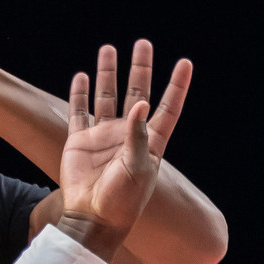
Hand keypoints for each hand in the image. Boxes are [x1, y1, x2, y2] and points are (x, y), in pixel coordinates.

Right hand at [55, 41, 191, 257]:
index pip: (167, 107)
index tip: (185, 63)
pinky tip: (82, 76)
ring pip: (107, 96)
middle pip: (137, 92)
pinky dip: (79, 93)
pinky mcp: (80, 141)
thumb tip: (141, 102)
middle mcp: (128, 134)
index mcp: (150, 142)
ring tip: (109, 49)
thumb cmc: (122, 200)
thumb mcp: (137, 168)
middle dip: (140, 69)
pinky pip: (79, 111)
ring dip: (108, 73)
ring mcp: (103, 135)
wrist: (92, 219)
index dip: (177, 85)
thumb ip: (138, 135)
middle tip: (143, 44)